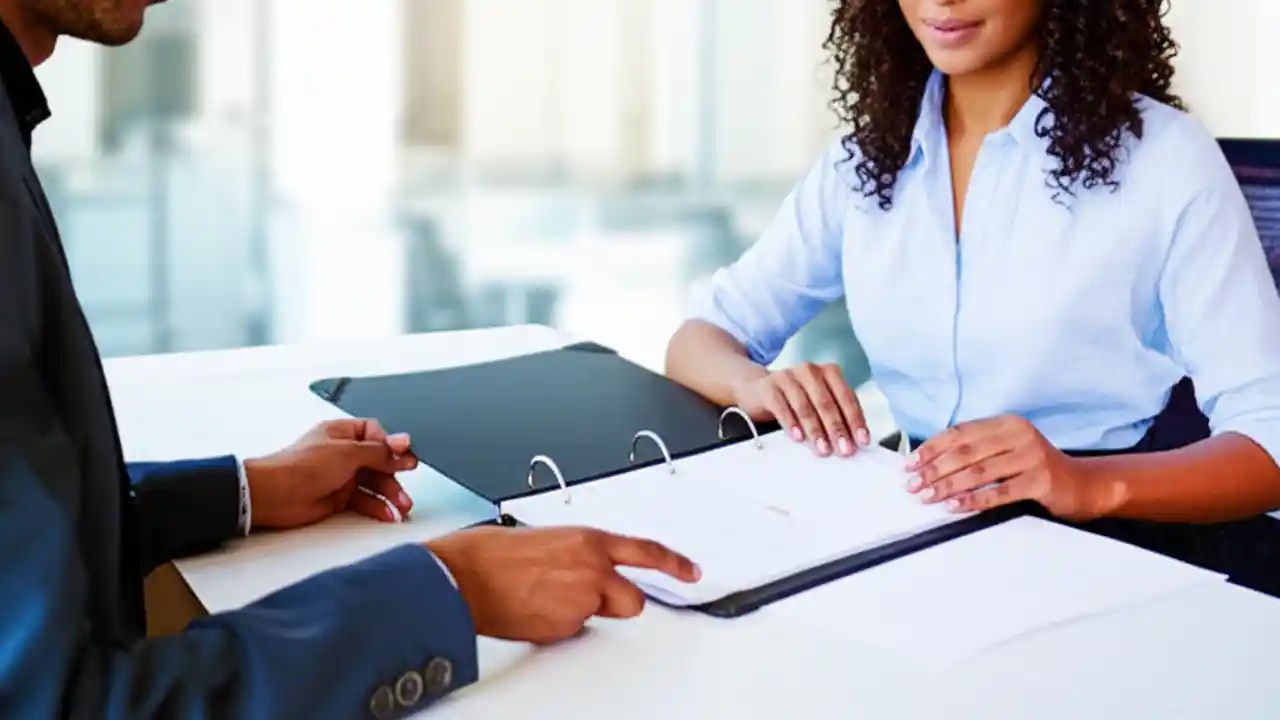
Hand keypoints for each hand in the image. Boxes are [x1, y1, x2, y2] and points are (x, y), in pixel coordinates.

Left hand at [244, 419, 418, 529]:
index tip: (406, 457)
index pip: (377, 435)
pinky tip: (388, 514)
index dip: (393, 446)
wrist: (274, 495)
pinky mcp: (339, 497)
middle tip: (407, 483)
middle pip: (380, 461)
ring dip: (391, 494)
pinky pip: (365, 501)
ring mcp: (342, 475)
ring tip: (402, 506)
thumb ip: (379, 450)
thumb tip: (403, 443)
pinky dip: (378, 507)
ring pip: (375, 483)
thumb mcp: (347, 452)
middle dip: (395, 474)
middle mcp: (343, 453)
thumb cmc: (301, 466)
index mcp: (343, 433)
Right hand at [426, 526, 700, 644]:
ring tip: (543, 596)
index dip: (675, 564)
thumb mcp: (547, 539)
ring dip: (581, 612)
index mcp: (588, 540)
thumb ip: (577, 553)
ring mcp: (579, 602)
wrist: (462, 577)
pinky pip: (572, 631)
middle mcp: (591, 570)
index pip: (646, 552)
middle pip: (634, 599)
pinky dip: (556, 625)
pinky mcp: (563, 628)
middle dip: (618, 602)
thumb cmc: (491, 553)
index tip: (691, 571)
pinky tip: (532, 609)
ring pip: (599, 617)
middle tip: (589, 596)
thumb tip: (586, 567)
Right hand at [732, 362, 869, 456]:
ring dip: (816, 430)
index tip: (861, 441)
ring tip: (823, 450)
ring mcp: (788, 377)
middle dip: (837, 429)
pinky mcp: (769, 387)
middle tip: (844, 450)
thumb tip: (852, 442)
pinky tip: (798, 438)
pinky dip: (791, 423)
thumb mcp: (817, 403)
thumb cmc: (795, 400)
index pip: (846, 397)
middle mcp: (810, 371)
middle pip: (827, 403)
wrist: (757, 389)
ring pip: (805, 406)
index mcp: (829, 373)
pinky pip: (782, 406)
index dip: (855, 420)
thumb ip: (835, 417)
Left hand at [907, 415, 1121, 520]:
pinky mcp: (1041, 480)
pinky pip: (1000, 492)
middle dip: (934, 469)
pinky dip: (974, 500)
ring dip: (948, 486)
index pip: (960, 432)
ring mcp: (1031, 456)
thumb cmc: (1035, 469)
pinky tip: (955, 506)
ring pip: (979, 472)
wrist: (1082, 485)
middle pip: (966, 452)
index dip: (932, 448)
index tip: (910, 464)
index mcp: (1006, 423)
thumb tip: (930, 462)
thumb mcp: (1006, 450)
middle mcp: (1018, 435)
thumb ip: (977, 450)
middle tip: (913, 485)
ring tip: (928, 497)